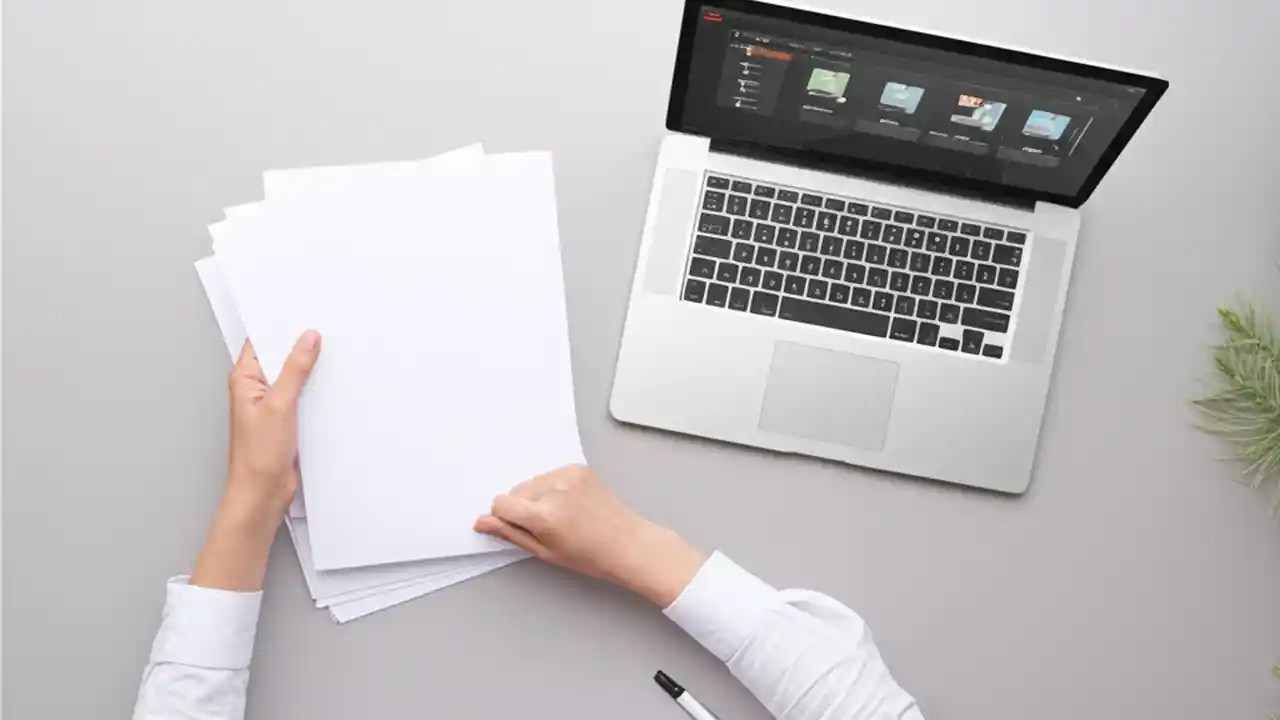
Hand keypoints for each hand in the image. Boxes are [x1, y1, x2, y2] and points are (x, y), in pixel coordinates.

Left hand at [225, 332, 320, 518]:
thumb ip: (295, 370)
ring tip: (331, 358)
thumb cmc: (256, 457)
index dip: (282, 327)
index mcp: (244, 380)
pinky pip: (304, 396)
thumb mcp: (279, 405)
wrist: (262, 492)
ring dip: (312, 371)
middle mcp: (256, 390)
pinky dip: (316, 391)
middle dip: (302, 347)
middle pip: (281, 358)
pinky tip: (330, 388)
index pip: (262, 342)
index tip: (304, 316)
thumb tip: (307, 340)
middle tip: (325, 334)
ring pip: (295, 378)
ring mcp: (273, 404)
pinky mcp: (287, 419)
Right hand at [475, 465, 706, 606]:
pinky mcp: (578, 468)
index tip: (518, 528)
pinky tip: (570, 504)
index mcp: (544, 515)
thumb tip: (482, 522)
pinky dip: (553, 488)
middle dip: (522, 508)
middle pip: (516, 491)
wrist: (627, 544)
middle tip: (546, 527)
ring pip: (532, 482)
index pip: (501, 503)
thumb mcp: (544, 551)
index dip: (504, 517)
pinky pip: (550, 475)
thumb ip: (510, 534)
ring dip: (537, 496)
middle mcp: (555, 490)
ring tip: (561, 516)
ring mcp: (568, 476)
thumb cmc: (589, 556)